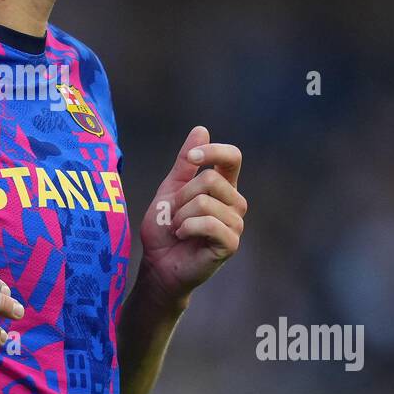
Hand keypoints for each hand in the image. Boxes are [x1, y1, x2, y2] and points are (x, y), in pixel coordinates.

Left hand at [138, 125, 247, 305]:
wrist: (158, 264)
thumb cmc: (165, 229)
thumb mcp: (170, 189)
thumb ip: (185, 162)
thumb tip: (202, 129)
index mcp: (223, 187)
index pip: (233, 157)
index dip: (212, 152)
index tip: (191, 159)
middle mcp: (235, 203)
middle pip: (210, 179)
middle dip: (182, 196)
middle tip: (175, 215)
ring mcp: (236, 224)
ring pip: (205, 201)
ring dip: (181, 215)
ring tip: (179, 228)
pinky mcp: (230, 243)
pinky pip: (207, 223)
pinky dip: (186, 228)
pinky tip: (184, 237)